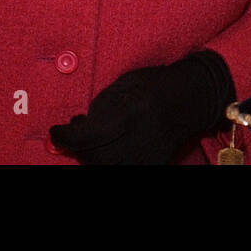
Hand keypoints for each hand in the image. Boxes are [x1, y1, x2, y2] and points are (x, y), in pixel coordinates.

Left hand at [49, 50, 234, 163]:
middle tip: (75, 133)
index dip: (64, 136)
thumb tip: (79, 124)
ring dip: (92, 156)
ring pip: (104, 166)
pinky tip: (110, 149)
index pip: (84, 136)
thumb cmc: (158, 83)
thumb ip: (101, 104)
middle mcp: (136, 140)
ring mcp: (146, 156)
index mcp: (129, 114)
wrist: (194, 97)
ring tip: (93, 141)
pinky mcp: (153, 164)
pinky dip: (110, 161)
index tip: (56, 131)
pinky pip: (122, 167)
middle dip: (77, 146)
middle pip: (91, 156)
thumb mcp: (126, 84)